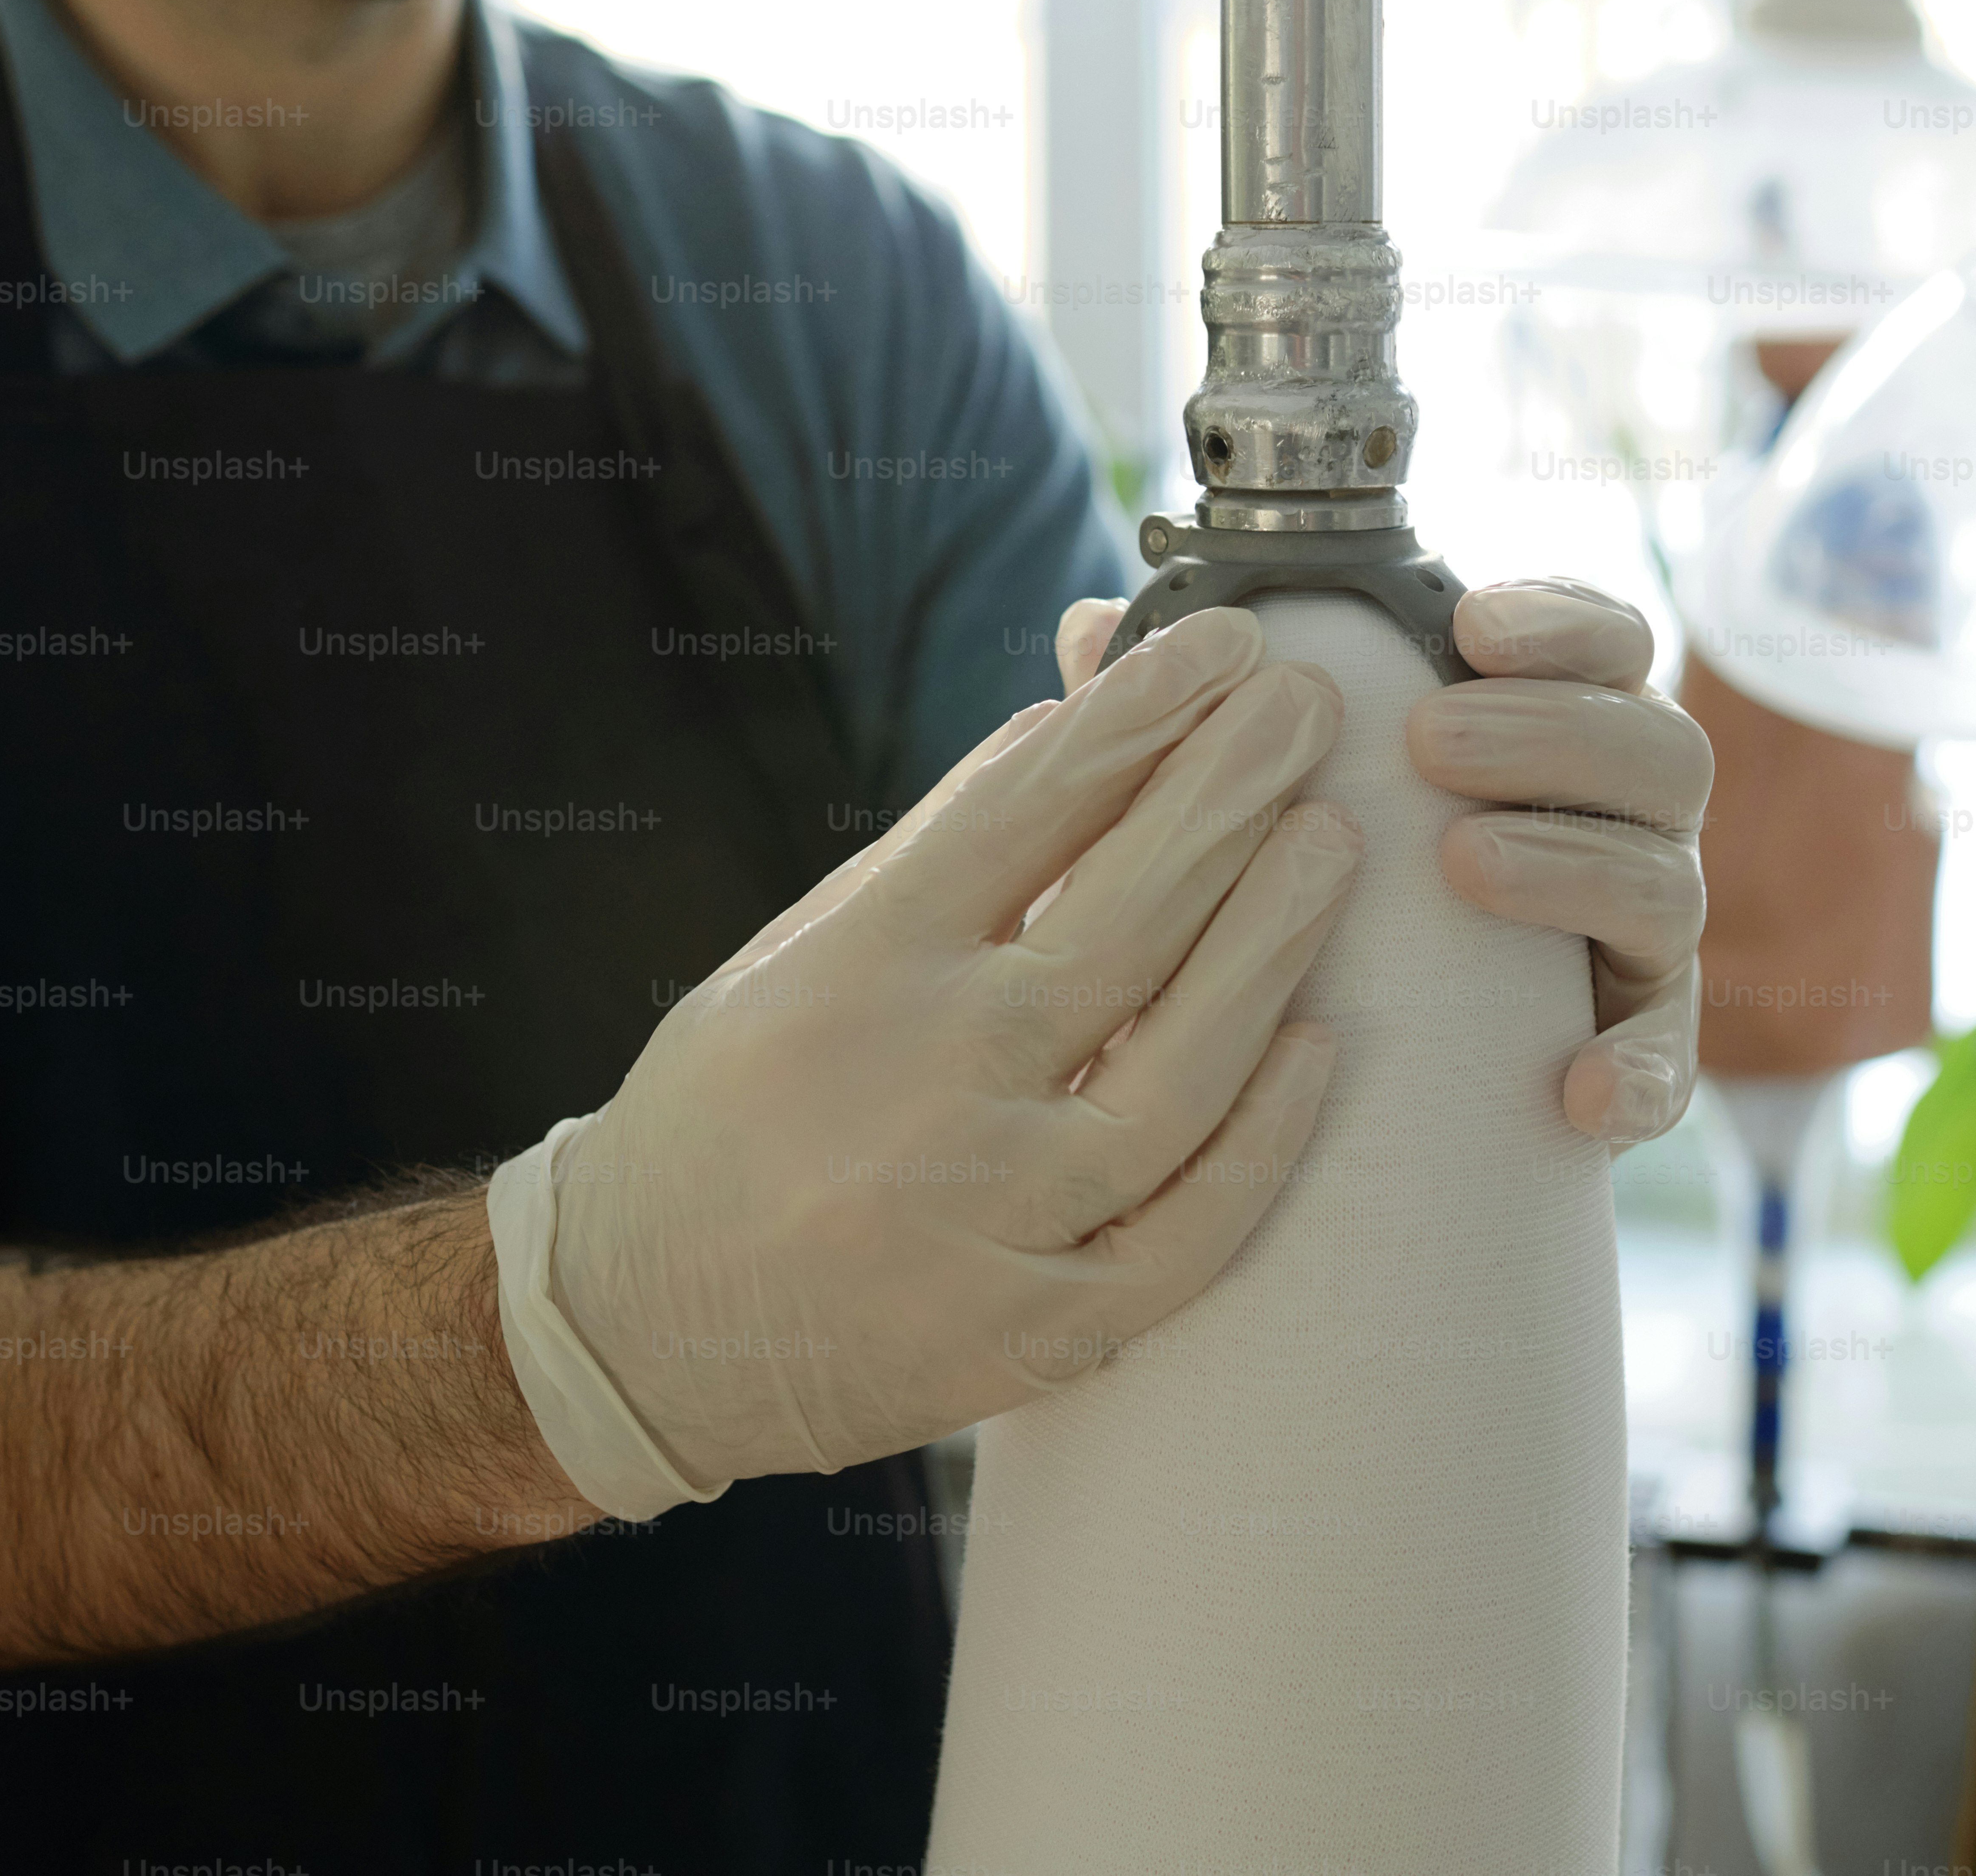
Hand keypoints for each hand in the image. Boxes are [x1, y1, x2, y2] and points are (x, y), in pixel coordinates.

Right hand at [491, 609, 1365, 1518]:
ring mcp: (986, 1217)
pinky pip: (1183, 1234)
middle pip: (1121, 924)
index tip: (1220, 643)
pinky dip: (1260, 1141)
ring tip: (1332, 838)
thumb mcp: (795, 952)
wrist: (642, 1328)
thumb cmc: (725, 1113)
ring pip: (1176, 1073)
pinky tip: (1316, 1043)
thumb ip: (938, 851)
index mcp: (856, 972)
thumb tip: (1064, 725)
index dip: (1135, 716)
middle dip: (1227, 797)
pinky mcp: (1030, 1331)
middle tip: (1305, 707)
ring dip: (1268, 946)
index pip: (1024, 813)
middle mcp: (927, 1083)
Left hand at [1057, 580, 1707, 1148]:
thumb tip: (1084, 631)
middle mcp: (1616, 825)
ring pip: (1665, 888)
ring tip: (1462, 866)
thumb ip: (1190, 721)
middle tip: (1433, 739)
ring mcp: (1636, 942)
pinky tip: (1576, 1088)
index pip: (1603, 648)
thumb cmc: (1302, 888)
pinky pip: (1666, 1066)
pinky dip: (1638, 1071)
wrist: (1345, 1074)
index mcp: (1552, 735)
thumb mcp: (1249, 802)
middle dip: (1553, 732)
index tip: (1472, 624)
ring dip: (1573, 868)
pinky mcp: (1633, 1055)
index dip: (1559, 622)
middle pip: (1656, 751)